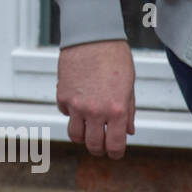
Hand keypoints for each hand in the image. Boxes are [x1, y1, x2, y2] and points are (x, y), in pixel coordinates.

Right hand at [57, 39, 135, 157]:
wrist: (92, 38)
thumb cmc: (114, 58)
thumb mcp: (128, 87)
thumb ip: (128, 112)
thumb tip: (127, 131)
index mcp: (116, 110)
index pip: (114, 145)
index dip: (114, 153)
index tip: (114, 153)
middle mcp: (95, 111)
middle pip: (92, 145)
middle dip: (98, 148)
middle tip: (100, 145)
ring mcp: (76, 105)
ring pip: (75, 135)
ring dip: (82, 136)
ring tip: (87, 130)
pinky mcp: (62, 96)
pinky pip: (66, 114)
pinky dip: (72, 114)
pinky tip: (79, 104)